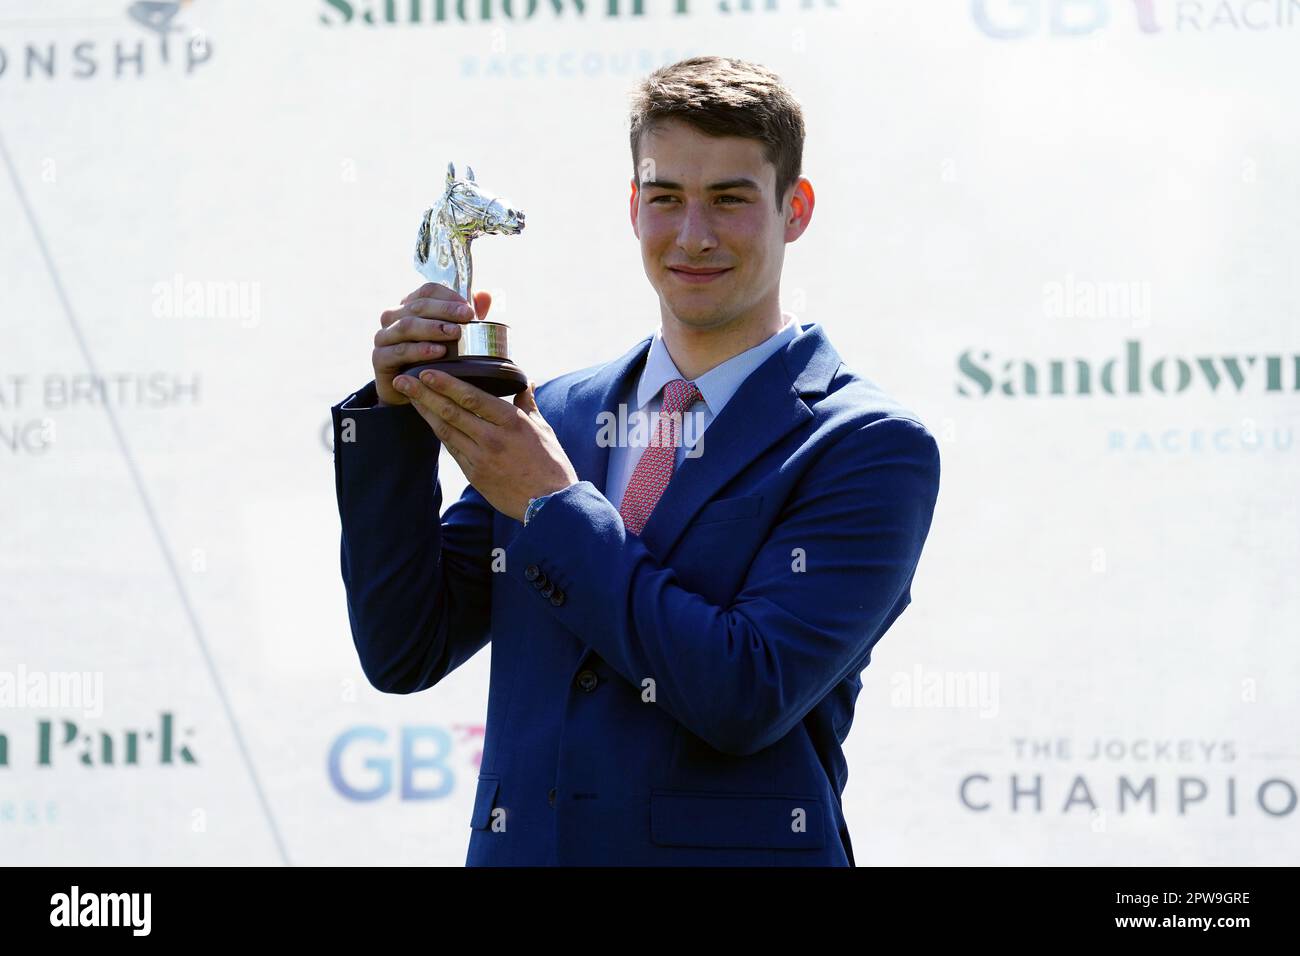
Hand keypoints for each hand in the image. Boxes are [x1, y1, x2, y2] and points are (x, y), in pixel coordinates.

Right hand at [371, 282, 490, 405]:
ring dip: (433, 328)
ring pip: (407, 326)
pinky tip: (437, 352)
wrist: (411, 392)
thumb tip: (486, 295)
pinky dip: (419, 350)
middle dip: (445, 310)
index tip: (469, 307)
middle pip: (418, 306)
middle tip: (467, 317)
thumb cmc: (434, 359)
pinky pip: (399, 351)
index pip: (427, 291)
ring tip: (455, 333)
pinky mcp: (380, 358)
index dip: (448, 296)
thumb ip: (464, 316)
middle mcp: (393, 318)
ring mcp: (384, 337)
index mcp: (409, 306)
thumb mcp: (452, 337)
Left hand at [393, 367, 578, 522]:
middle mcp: (492, 439)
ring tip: (409, 396)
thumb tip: (527, 383)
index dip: (447, 385)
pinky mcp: (474, 475)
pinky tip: (428, 420)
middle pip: (451, 412)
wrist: (549, 503)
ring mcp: (481, 458)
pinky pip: (452, 449)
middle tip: (403, 380)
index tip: (428, 372)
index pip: (472, 398)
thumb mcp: (543, 429)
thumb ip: (528, 404)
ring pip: (446, 430)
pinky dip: (439, 433)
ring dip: (425, 412)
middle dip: (424, 394)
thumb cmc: (551, 463)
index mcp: (511, 423)